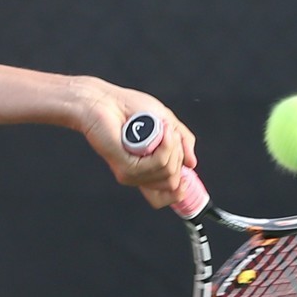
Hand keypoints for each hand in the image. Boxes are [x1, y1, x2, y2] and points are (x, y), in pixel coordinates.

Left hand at [70, 80, 197, 208]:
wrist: (105, 100)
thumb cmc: (129, 108)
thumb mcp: (167, 122)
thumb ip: (182, 142)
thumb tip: (191, 163)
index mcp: (146, 168)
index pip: (166, 196)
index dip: (181, 188)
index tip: (187, 173)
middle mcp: (138, 174)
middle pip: (172, 182)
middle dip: (178, 155)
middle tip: (169, 133)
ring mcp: (131, 172)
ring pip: (168, 173)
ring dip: (173, 147)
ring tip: (162, 128)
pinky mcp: (126, 167)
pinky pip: (158, 164)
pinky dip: (166, 145)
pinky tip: (161, 130)